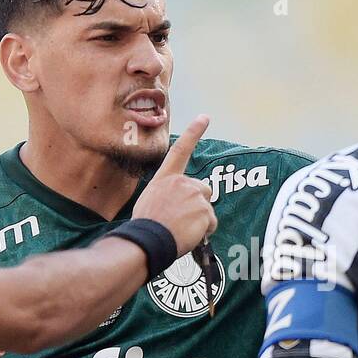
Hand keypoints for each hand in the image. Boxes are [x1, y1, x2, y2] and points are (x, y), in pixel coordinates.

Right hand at [132, 115, 217, 254]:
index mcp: (166, 178)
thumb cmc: (146, 225)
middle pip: (203, 189)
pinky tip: (188, 234)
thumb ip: (168, 195)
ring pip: (207, 208)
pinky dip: (204, 231)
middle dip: (198, 204)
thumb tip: (177, 205)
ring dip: (199, 220)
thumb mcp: (151, 200)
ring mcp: (195, 195)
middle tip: (180, 219)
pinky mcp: (204, 210)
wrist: (148, 240)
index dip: (193, 132)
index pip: (181, 150)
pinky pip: (211, 223)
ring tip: (181, 229)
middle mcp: (182, 182)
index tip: (204, 117)